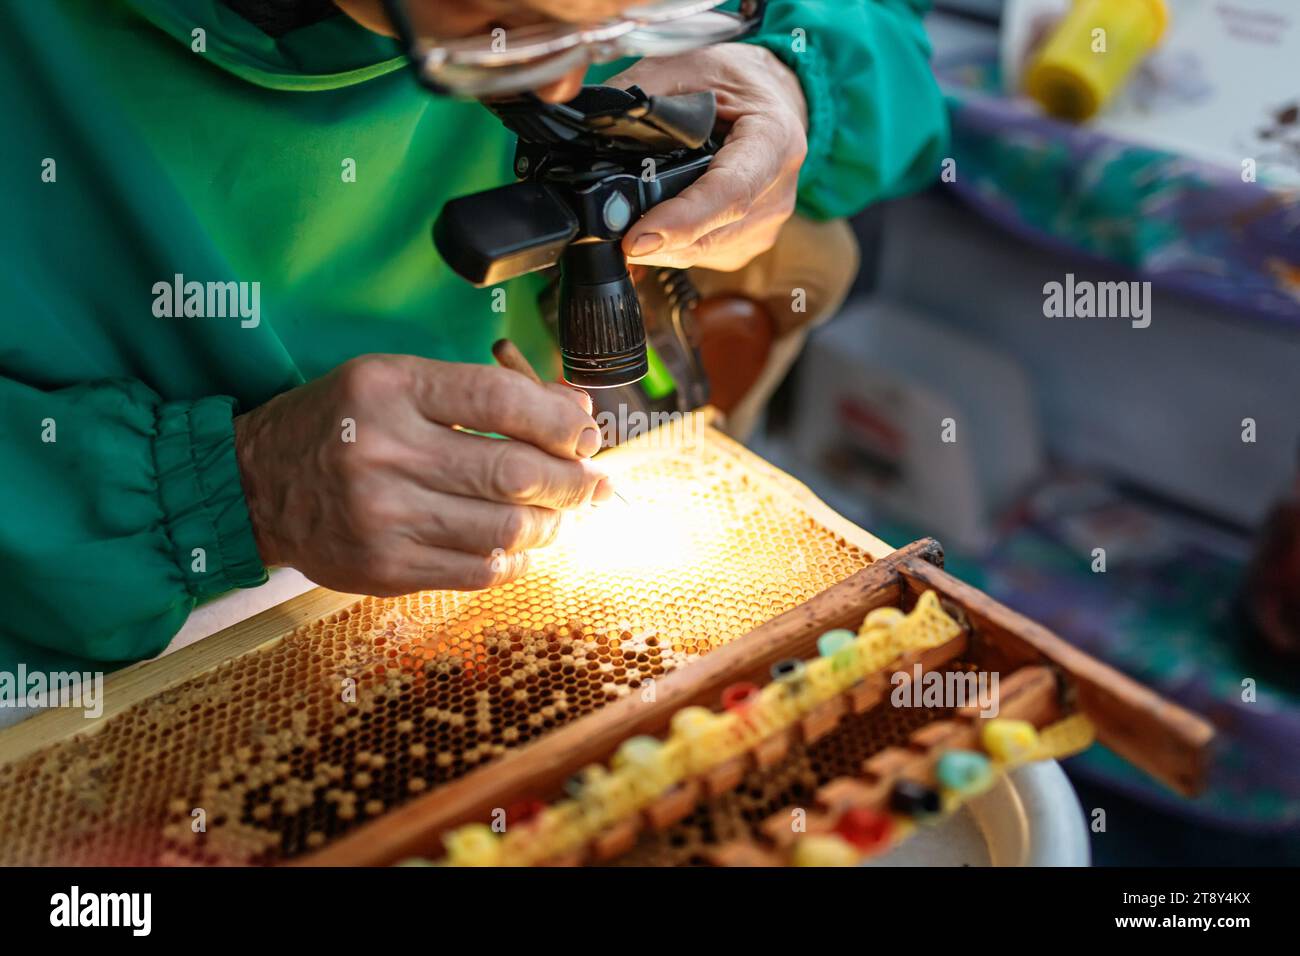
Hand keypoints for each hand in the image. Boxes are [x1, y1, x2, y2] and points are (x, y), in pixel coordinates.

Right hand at [234, 354, 610, 595]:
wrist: (257, 486)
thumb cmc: (341, 424)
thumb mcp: (398, 380)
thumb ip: (484, 392)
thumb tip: (577, 416)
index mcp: (388, 388)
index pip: (501, 400)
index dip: (561, 422)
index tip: (585, 435)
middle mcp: (383, 451)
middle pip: (513, 472)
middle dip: (571, 481)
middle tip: (591, 483)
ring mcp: (382, 517)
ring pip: (505, 528)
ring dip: (549, 524)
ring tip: (556, 514)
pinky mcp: (384, 569)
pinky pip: (479, 570)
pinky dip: (514, 558)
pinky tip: (516, 544)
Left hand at [612, 44, 809, 271]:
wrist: (773, 95)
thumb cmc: (736, 78)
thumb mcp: (688, 65)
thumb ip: (641, 94)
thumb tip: (591, 128)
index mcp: (773, 141)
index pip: (729, 193)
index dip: (682, 220)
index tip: (637, 237)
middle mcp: (777, 191)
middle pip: (709, 234)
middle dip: (653, 241)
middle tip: (607, 232)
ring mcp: (767, 223)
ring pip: (702, 252)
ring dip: (658, 247)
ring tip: (626, 225)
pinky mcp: (752, 241)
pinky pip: (705, 254)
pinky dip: (673, 246)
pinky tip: (655, 224)